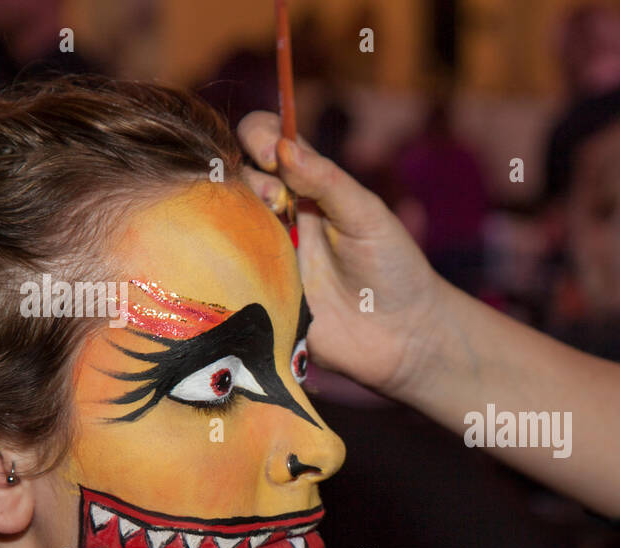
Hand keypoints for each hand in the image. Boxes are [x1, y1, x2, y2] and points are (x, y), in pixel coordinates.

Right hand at [236, 112, 448, 399]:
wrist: (401, 338)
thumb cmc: (393, 269)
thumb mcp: (366, 215)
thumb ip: (326, 180)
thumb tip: (282, 146)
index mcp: (305, 184)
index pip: (264, 139)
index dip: (258, 136)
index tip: (272, 155)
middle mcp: (275, 213)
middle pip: (232, 173)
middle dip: (243, 175)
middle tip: (276, 201)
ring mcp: (258, 252)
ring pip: (217, 218)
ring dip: (228, 215)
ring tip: (264, 234)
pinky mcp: (252, 292)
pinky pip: (220, 271)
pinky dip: (220, 261)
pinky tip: (242, 267)